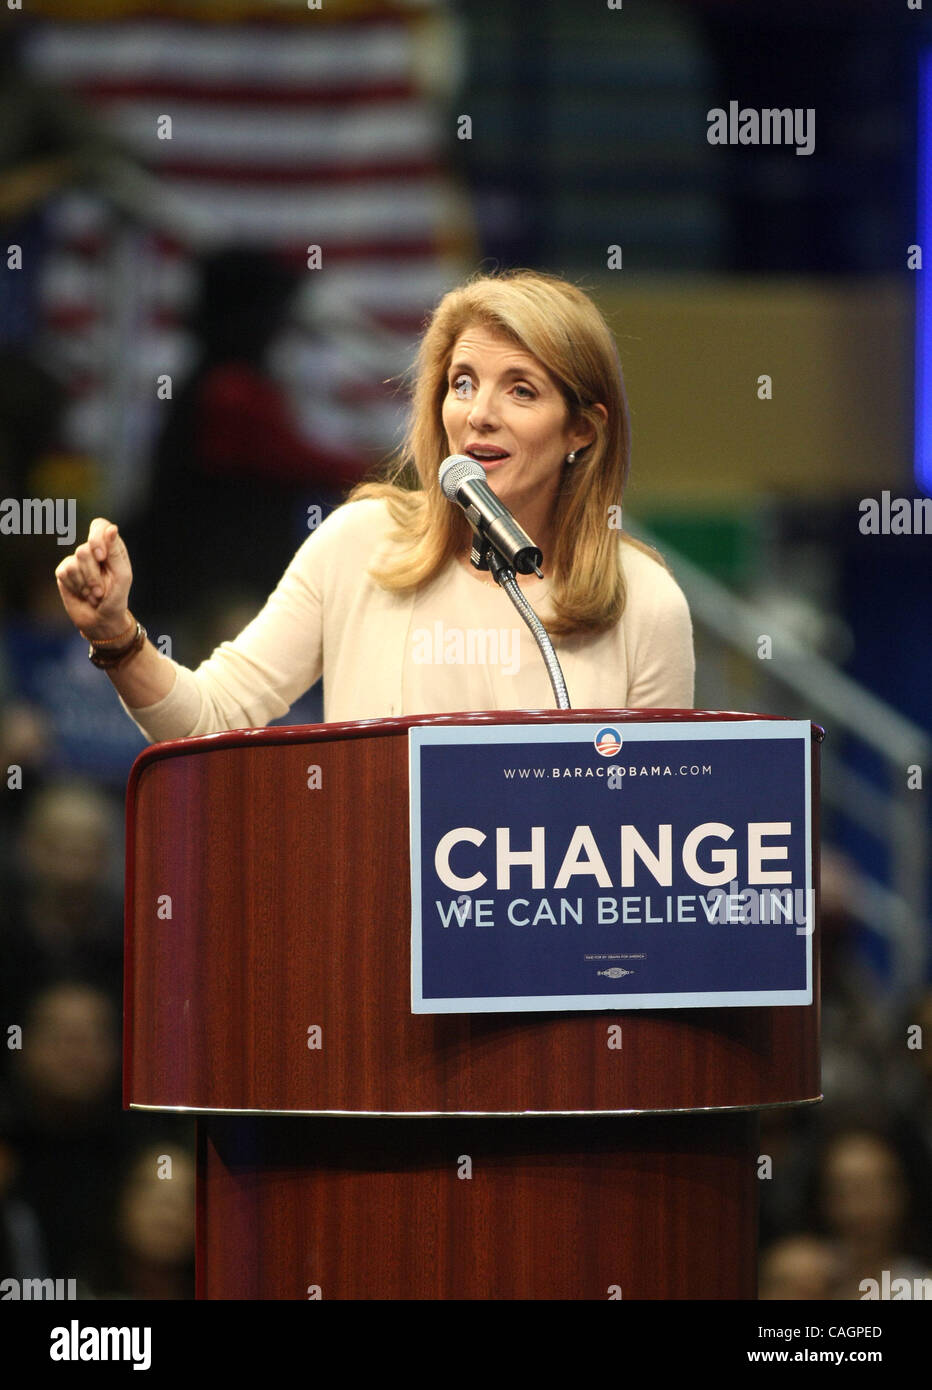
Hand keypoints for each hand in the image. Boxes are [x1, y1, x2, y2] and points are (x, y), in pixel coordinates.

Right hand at [55, 517, 132, 640]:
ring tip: (94, 595)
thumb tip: (111, 528)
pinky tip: (82, 594)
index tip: (101, 557)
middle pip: (84, 549)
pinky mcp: (64, 572)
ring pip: (74, 562)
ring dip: (86, 584)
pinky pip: (64, 572)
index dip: (97, 539)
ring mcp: (77, 561)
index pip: (99, 526)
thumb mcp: (122, 577)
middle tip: (101, 592)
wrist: (101, 621)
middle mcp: (93, 551)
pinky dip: (75, 586)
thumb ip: (116, 553)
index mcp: (111, 548)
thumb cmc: (116, 599)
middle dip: (93, 575)